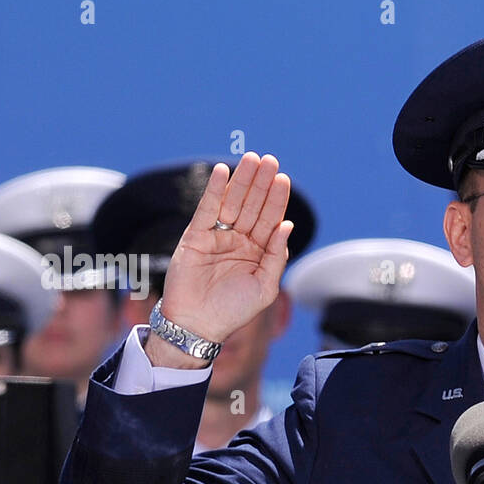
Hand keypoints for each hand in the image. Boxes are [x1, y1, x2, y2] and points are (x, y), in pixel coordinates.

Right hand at [147, 152, 294, 365]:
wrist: (198, 324)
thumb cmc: (233, 311)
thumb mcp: (265, 286)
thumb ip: (277, 256)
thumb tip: (287, 225)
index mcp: (258, 252)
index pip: (270, 219)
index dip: (276, 199)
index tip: (283, 178)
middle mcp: (239, 240)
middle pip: (253, 205)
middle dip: (261, 183)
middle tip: (270, 160)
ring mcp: (218, 236)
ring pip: (232, 202)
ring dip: (242, 181)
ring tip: (252, 159)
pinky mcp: (196, 235)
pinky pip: (207, 208)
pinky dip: (214, 189)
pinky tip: (223, 171)